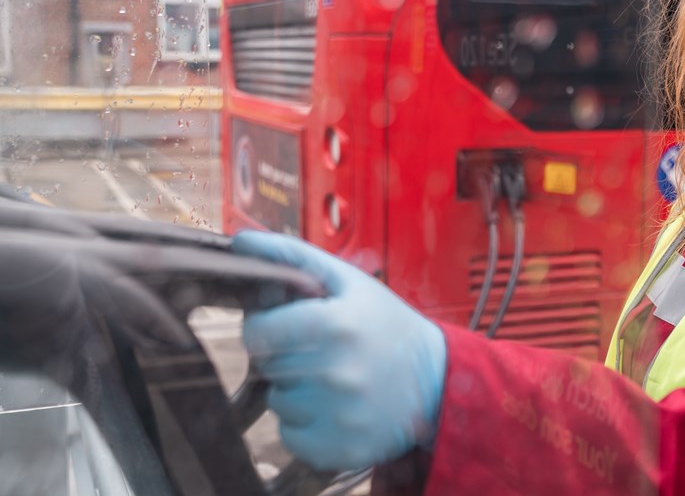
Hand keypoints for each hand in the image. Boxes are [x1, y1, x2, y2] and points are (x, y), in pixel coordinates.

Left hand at [233, 230, 445, 470]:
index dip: (266, 327)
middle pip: (267, 366)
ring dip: (297, 390)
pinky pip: (291, 436)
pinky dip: (306, 424)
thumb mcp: (348, 281)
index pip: (256, 333)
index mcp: (335, 325)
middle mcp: (335, 372)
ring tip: (334, 378)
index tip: (286, 326)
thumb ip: (292, 256)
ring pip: (279, 403)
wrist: (437, 380)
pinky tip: (335, 407)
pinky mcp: (340, 448)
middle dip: (286, 356)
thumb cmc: (388, 326)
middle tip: (320, 350)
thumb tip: (242, 240)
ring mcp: (339, 415)